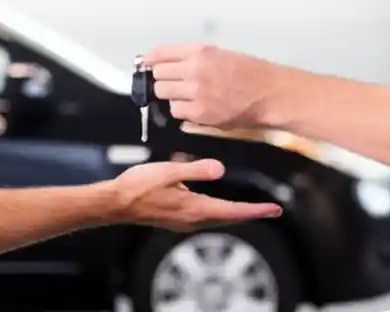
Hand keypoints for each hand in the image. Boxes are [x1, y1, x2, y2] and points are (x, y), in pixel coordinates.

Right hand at [110, 158, 281, 232]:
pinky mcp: (178, 218)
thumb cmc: (138, 186)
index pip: (232, 211)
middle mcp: (192, 219)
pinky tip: (221, 206)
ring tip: (253, 209)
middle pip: (230, 218)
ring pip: (219, 219)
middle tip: (271, 210)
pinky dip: (221, 212)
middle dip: (251, 213)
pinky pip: (207, 217)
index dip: (255, 210)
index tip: (273, 210)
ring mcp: (185, 221)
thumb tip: (220, 169)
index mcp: (194, 208)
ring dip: (237, 214)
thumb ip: (195, 169)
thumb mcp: (169, 171)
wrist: (116, 202)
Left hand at [141, 43, 275, 128]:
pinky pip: (176, 112)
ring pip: (164, 94)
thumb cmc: (249, 73)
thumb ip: (192, 57)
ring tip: (188, 96)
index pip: (160, 53)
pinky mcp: (199, 113)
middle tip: (175, 83)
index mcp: (200, 51)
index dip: (151, 60)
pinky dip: (183, 111)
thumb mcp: (219, 53)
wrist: (268, 93)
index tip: (147, 63)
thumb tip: (164, 61)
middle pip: (158, 75)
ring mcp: (196, 92)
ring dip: (172, 96)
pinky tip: (196, 107)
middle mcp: (195, 69)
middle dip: (165, 79)